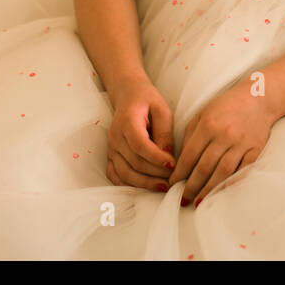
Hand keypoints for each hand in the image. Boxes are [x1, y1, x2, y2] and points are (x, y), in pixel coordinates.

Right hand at [106, 77, 177, 191]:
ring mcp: (111, 148)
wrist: (129, 96)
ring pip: (124, 173)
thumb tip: (167, 155)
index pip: (140, 145)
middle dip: (155, 174)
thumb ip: (164, 132)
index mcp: (127, 122)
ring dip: (144, 183)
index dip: (156, 158)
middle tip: (173, 178)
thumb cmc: (147, 101)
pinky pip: (115, 176)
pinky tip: (144, 188)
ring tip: (163, 186)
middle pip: (134, 162)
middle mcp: (115, 137)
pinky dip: (128, 185)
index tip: (173, 165)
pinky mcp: (111, 156)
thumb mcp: (162, 110)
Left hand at [169, 79, 276, 207]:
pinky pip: (244, 169)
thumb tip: (181, 161)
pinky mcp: (256, 149)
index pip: (190, 155)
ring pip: (223, 171)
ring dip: (209, 189)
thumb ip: (191, 135)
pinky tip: (223, 190)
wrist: (258, 98)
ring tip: (199, 201)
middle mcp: (224, 135)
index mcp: (208, 125)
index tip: (172, 184)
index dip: (179, 172)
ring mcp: (241, 143)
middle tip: (183, 199)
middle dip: (191, 186)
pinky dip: (234, 181)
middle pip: (205, 167)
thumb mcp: (203, 113)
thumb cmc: (226, 106)